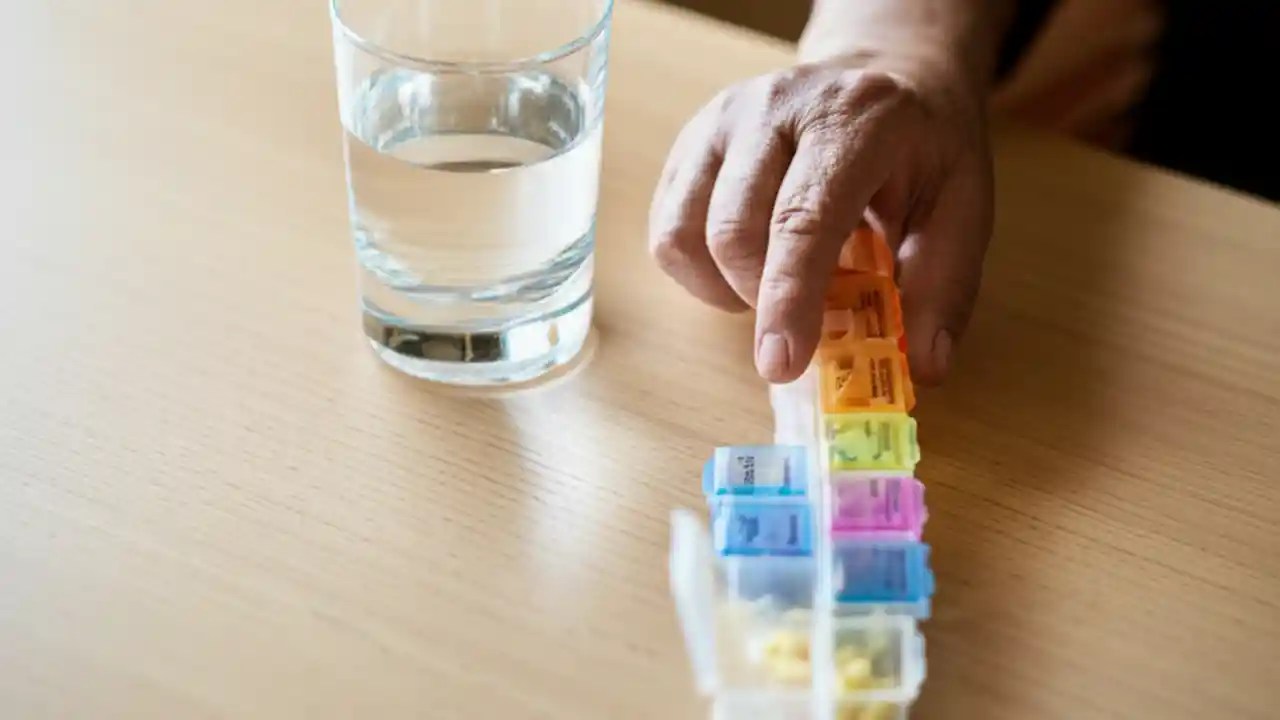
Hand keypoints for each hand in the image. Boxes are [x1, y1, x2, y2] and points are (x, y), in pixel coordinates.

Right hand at [648, 54, 992, 384]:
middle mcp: (775, 106)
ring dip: (723, 287)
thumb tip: (924, 367)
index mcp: (853, 118)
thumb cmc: (922, 150)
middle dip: (761, 301)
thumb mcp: (964, 206)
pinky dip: (698, 271)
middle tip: (804, 318)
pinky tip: (745, 264)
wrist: (881, 75)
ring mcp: (722, 118)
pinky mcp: (690, 139)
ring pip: (684, 233)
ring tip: (771, 286)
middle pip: (733, 232)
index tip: (780, 364)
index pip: (802, 219)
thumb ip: (945, 285)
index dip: (788, 298)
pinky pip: (667, 228)